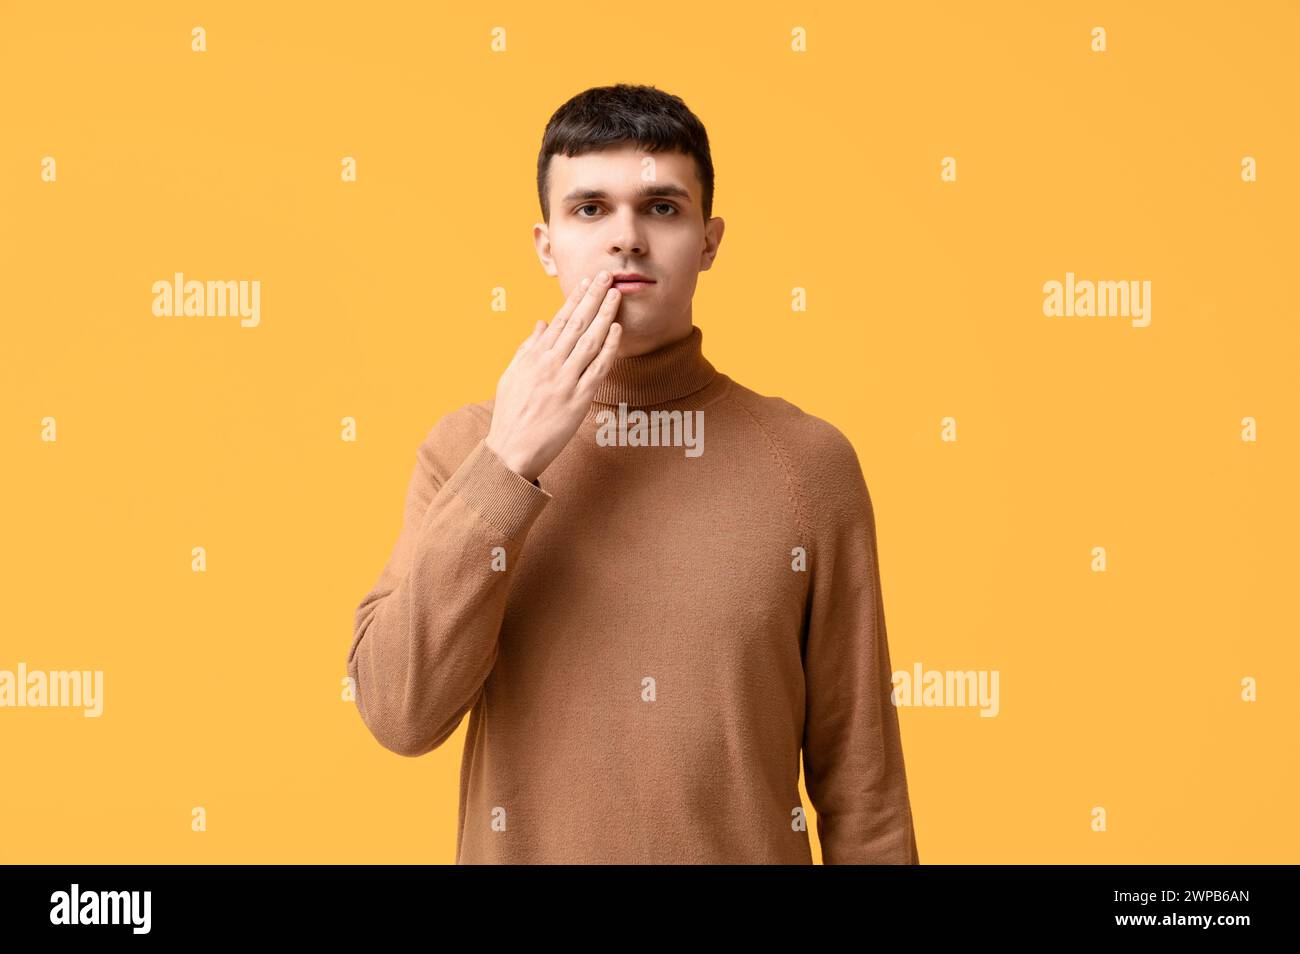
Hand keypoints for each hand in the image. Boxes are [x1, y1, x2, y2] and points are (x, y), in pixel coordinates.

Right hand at [484, 270, 623, 481]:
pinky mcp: (578, 400)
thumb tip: (539, 322)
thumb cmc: (510, 415)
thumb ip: (526, 347)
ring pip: (589, 341)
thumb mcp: (511, 376)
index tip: (587, 281)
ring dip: (604, 315)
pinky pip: (597, 369)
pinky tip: (617, 330)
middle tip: (607, 276)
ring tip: (616, 295)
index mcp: (534, 356)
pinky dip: (608, 348)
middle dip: (593, 297)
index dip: (575, 298)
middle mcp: (550, 364)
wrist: (511, 450)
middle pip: (576, 323)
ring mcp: (565, 381)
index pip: (558, 320)